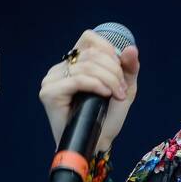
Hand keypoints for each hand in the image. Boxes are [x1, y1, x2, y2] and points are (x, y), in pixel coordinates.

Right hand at [39, 29, 140, 154]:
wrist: (98, 142)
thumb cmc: (108, 116)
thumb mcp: (124, 88)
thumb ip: (128, 67)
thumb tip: (131, 48)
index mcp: (74, 62)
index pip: (89, 39)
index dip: (108, 51)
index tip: (119, 72)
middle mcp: (60, 68)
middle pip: (91, 54)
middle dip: (114, 71)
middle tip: (122, 91)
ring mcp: (52, 79)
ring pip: (86, 66)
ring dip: (109, 80)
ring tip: (117, 95)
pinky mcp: (49, 93)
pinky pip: (78, 79)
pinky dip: (97, 85)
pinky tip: (106, 94)